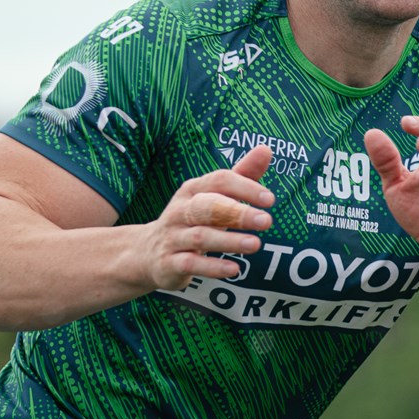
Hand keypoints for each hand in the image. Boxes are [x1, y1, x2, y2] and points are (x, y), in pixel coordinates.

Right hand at [145, 145, 274, 289]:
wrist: (148, 253)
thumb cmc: (192, 220)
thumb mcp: (214, 196)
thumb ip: (241, 175)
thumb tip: (267, 149)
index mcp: (193, 190)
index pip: (219, 181)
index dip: (245, 188)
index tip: (270, 199)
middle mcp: (180, 210)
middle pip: (209, 206)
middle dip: (238, 212)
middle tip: (266, 220)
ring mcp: (173, 236)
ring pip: (201, 236)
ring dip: (229, 240)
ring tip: (255, 244)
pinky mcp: (170, 263)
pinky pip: (191, 263)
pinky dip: (212, 267)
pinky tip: (234, 269)